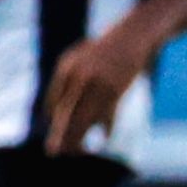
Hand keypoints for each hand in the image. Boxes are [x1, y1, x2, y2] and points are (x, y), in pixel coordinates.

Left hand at [43, 18, 155, 151]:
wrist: (133, 34)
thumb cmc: (105, 49)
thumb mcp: (79, 58)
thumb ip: (67, 81)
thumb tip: (54, 111)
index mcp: (65, 69)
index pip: (54, 101)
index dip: (54, 119)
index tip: (56, 131)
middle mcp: (78, 76)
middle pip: (65, 112)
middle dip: (60, 134)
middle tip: (53, 152)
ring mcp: (96, 83)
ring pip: (84, 117)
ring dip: (78, 136)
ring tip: (75, 152)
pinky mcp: (115, 89)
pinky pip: (107, 114)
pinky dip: (106, 127)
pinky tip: (104, 137)